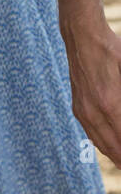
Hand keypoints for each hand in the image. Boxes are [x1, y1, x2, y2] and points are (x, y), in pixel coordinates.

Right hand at [61, 16, 120, 167]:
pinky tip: (111, 147)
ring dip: (116, 155)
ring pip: (101, 144)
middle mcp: (94, 112)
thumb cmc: (112, 51)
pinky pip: (91, 134)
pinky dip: (103, 144)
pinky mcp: (77, 106)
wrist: (82, 37)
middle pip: (114, 149)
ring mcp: (83, 110)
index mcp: (111, 104)